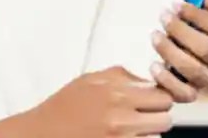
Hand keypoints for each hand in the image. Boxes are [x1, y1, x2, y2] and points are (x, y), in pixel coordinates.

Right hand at [24, 67, 173, 136]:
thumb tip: (147, 80)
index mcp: (116, 93)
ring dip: (149, 134)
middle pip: (165, 119)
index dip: (158, 98)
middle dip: (157, 117)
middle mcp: (121, 117)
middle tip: (144, 117)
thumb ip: (121, 76)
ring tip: (132, 130)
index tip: (151, 100)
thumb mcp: (90, 80)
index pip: (162, 96)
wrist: (42, 133)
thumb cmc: (63, 108)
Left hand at [150, 0, 207, 101]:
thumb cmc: (169, 28)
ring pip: (196, 71)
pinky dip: (168, 80)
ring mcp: (199, 79)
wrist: (144, 54)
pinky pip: (184, 94)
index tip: (175, 4)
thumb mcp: (182, 12)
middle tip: (162, 17)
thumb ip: (204, 0)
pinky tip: (154, 65)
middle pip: (207, 49)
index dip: (197, 15)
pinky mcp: (185, 95)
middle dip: (182, 32)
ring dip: (173, 52)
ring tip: (155, 37)